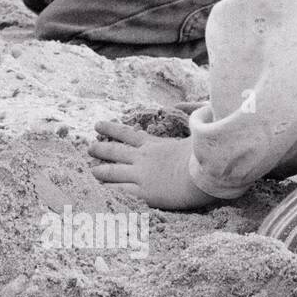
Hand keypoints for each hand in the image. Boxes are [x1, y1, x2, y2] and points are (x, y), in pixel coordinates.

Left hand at [87, 121, 220, 210]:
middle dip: (100, 149)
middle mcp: (143, 158)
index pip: (127, 134)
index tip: (98, 125)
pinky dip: (108, 191)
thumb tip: (179, 103)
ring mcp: (142, 175)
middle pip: (114, 152)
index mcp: (154, 144)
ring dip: (99, 171)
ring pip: (112, 172)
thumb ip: (189, 111)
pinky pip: (120, 192)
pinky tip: (98, 192)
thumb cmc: (206, 150)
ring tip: (90, 170)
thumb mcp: (197, 125)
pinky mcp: (145, 193)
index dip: (111, 129)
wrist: (207, 171)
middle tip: (89, 148)